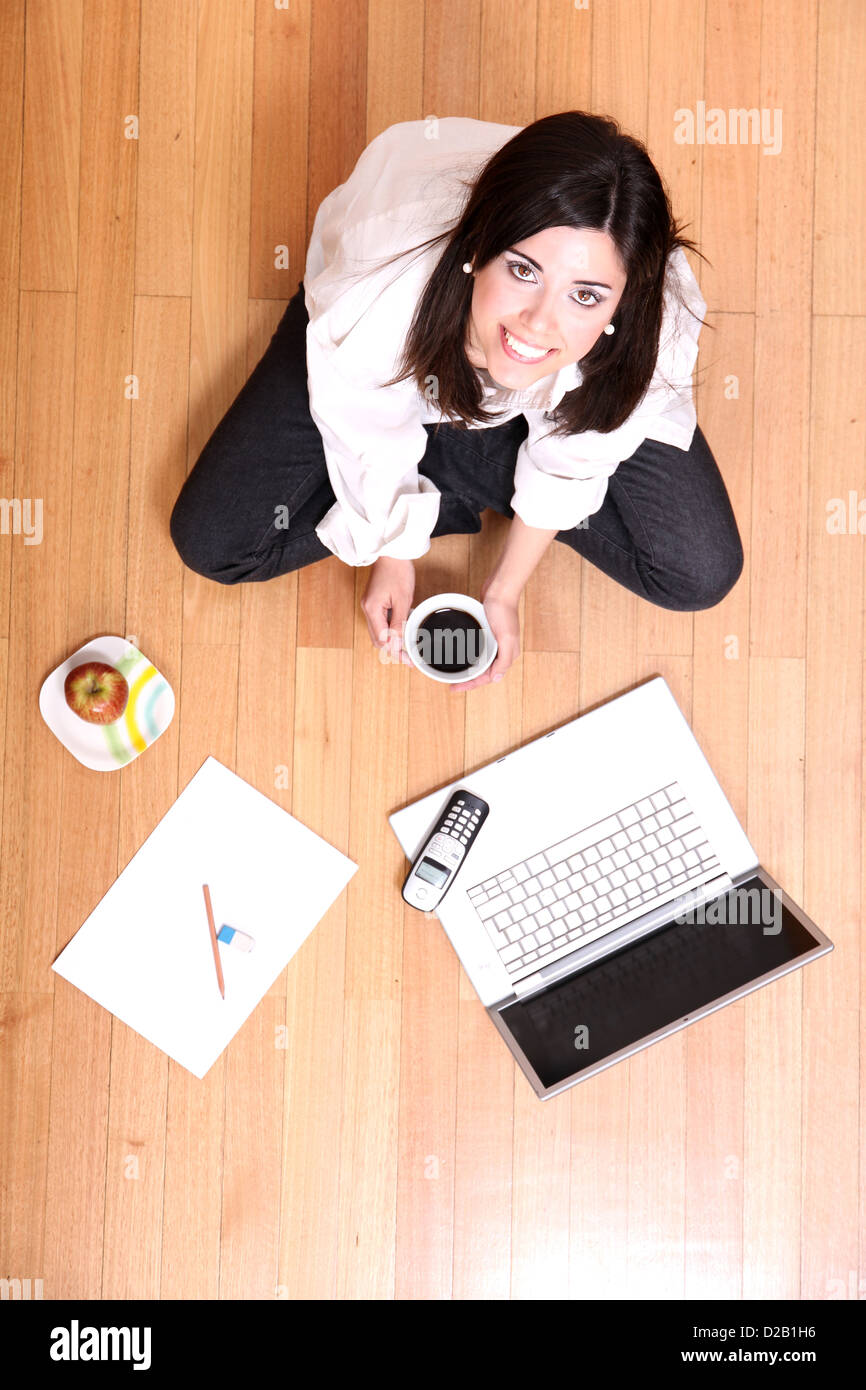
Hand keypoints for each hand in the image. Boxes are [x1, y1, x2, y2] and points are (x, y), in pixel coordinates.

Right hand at [361, 556, 414, 664]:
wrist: (392, 553)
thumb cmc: (398, 571)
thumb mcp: (403, 600)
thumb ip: (398, 624)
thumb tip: (395, 645)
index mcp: (372, 609)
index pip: (381, 639)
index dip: (394, 652)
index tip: (407, 660)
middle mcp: (367, 609)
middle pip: (377, 639)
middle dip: (392, 649)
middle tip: (408, 658)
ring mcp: (369, 605)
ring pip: (379, 631)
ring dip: (391, 640)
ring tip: (407, 647)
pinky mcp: (374, 602)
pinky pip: (381, 622)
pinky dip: (390, 629)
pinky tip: (401, 632)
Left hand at [450, 577, 519, 691]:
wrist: (500, 590)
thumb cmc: (503, 611)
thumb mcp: (506, 637)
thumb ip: (504, 659)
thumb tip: (496, 678)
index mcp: (507, 654)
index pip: (488, 677)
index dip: (471, 684)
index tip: (455, 687)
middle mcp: (502, 650)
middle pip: (484, 672)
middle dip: (468, 680)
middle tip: (452, 684)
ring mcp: (494, 642)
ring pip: (480, 662)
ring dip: (469, 670)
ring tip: (455, 674)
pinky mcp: (487, 633)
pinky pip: (478, 650)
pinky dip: (469, 656)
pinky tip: (460, 656)